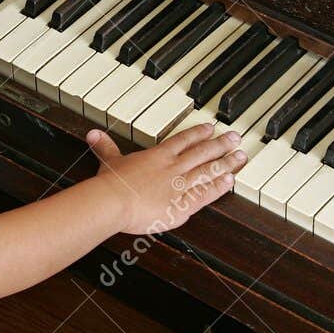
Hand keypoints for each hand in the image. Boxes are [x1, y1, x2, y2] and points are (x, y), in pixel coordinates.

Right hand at [87, 120, 245, 236]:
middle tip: (236, 138)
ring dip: (226, 163)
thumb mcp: (109, 162)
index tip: (212, 128)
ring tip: (241, 156)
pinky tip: (230, 181)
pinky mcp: (181, 204)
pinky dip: (218, 187)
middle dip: (221, 144)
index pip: (183, 140)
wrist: (113, 202)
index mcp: (157, 156)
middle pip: (202, 152)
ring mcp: (179, 185)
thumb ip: (106, 148)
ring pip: (208, 171)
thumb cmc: (111, 184)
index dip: (199, 133)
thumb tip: (93, 134)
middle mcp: (172, 167)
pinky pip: (205, 194)